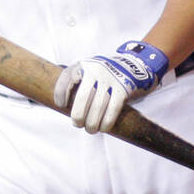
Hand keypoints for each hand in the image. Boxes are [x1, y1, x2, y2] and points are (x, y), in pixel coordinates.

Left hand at [53, 42, 168, 133]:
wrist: (133, 65)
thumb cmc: (105, 75)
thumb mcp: (90, 70)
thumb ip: (78, 82)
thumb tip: (65, 107)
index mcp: (85, 65)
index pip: (67, 77)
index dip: (60, 93)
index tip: (61, 105)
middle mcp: (97, 70)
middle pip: (83, 97)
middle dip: (78, 115)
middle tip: (77, 124)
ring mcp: (111, 79)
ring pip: (98, 106)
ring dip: (92, 123)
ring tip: (90, 129)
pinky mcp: (123, 89)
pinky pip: (112, 109)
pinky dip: (106, 122)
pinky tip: (103, 128)